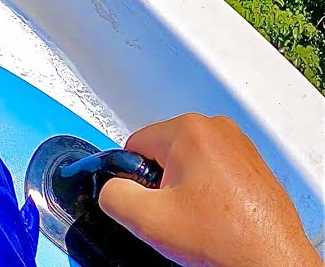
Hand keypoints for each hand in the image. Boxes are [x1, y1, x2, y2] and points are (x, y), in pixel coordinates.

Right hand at [99, 113, 320, 266]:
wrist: (272, 261)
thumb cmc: (227, 239)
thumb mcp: (146, 219)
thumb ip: (111, 194)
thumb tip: (110, 186)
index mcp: (188, 130)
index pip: (134, 146)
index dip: (136, 180)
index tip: (156, 202)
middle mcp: (216, 128)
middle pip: (160, 153)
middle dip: (162, 184)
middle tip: (179, 214)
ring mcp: (238, 144)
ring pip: (185, 163)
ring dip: (185, 189)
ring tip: (201, 216)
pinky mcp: (251, 163)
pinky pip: (211, 171)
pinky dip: (208, 192)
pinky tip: (217, 216)